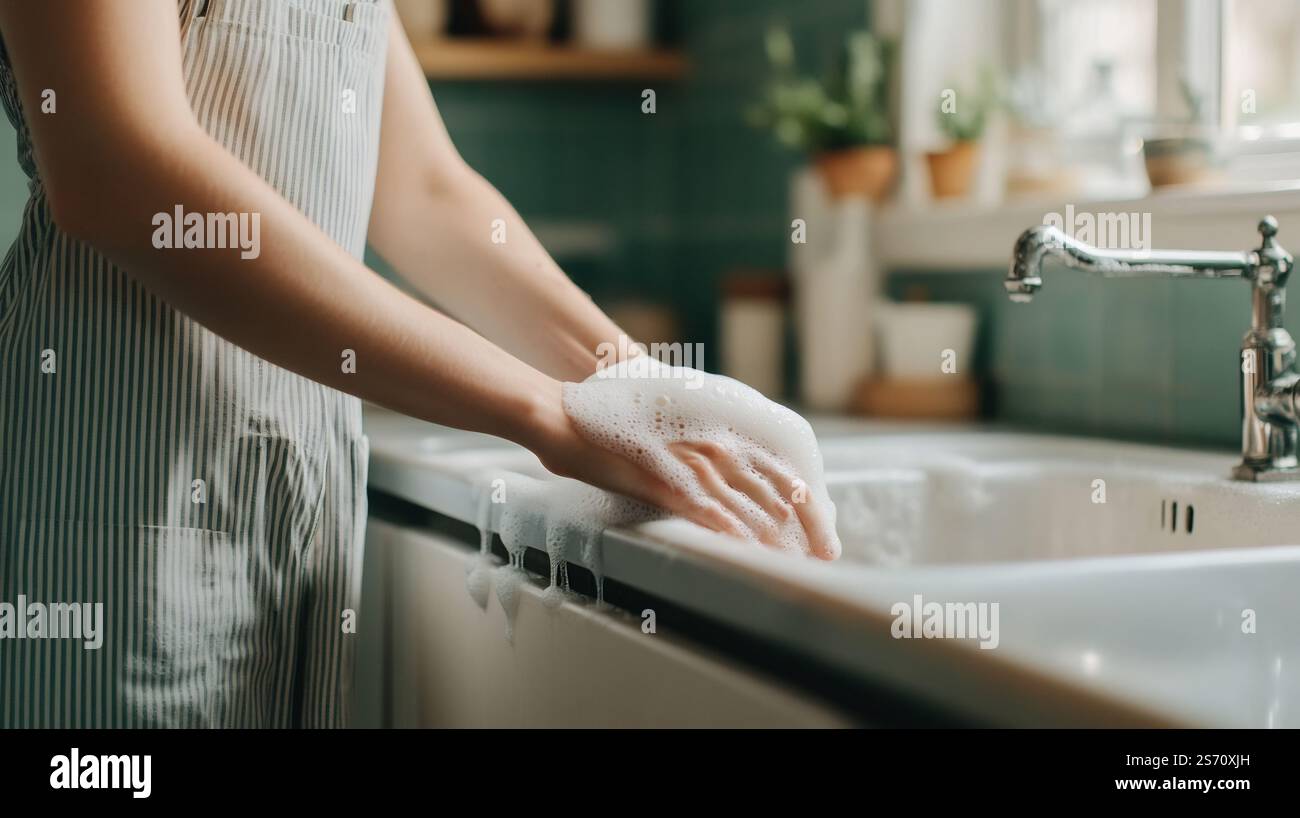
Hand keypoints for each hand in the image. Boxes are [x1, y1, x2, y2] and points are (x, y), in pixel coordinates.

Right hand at [523, 384, 840, 559]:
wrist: (572, 417)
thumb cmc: (623, 418)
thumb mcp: (679, 425)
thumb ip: (711, 448)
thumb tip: (738, 475)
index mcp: (725, 428)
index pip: (785, 467)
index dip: (810, 501)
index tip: (824, 528)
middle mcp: (718, 443)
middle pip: (780, 491)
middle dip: (807, 527)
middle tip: (824, 556)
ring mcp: (693, 462)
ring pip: (751, 506)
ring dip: (777, 540)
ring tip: (797, 565)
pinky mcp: (667, 481)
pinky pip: (708, 511)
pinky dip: (732, 533)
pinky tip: (748, 551)